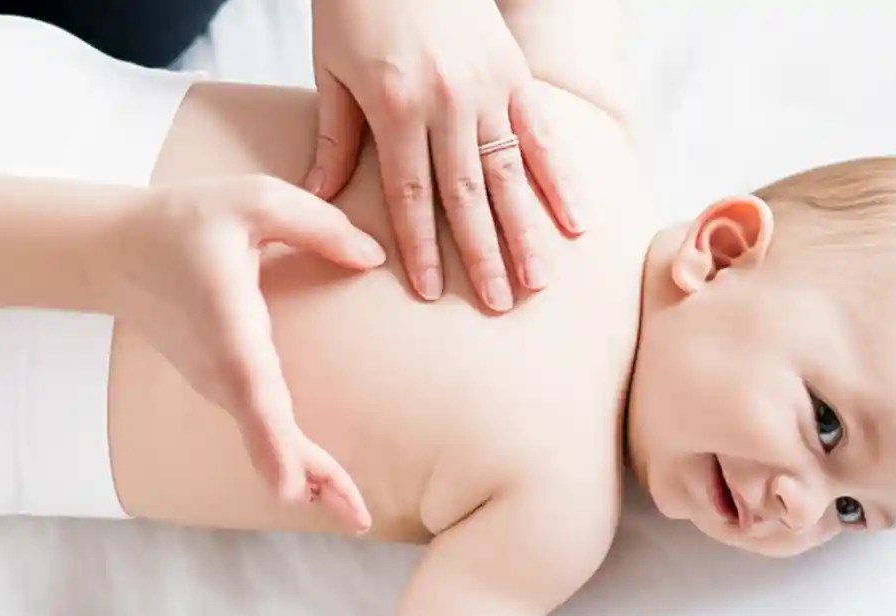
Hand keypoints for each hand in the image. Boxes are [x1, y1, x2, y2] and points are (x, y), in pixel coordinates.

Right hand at [97, 174, 382, 531]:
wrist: (116, 251)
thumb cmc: (187, 220)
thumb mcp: (253, 199)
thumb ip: (315, 223)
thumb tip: (372, 258)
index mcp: (228, 320)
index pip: (252, 386)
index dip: (272, 439)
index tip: (292, 489)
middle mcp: (221, 365)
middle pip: (266, 432)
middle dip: (312, 476)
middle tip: (360, 521)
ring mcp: (219, 382)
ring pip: (267, 438)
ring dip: (312, 476)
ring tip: (356, 516)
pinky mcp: (224, 387)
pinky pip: (263, 429)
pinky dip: (294, 458)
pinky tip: (326, 485)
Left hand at [307, 0, 583, 312]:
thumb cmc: (357, 3)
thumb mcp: (331, 66)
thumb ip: (334, 136)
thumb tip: (321, 199)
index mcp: (395, 105)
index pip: (410, 194)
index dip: (420, 247)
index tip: (431, 291)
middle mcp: (447, 103)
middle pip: (466, 196)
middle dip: (481, 256)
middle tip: (498, 305)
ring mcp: (489, 89)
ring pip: (509, 174)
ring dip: (525, 232)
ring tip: (537, 283)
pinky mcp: (515, 74)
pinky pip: (541, 137)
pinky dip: (559, 180)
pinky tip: (574, 222)